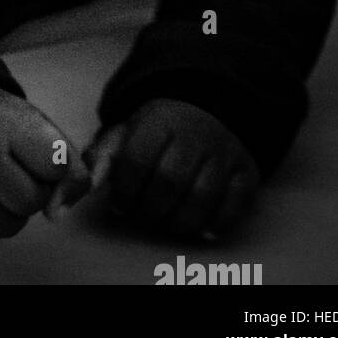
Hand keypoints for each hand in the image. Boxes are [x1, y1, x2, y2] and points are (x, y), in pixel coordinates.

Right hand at [0, 84, 90, 249]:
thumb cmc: (9, 127)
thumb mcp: (44, 131)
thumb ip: (70, 172)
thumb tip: (55, 216)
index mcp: (4, 120)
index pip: (55, 166)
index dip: (53, 166)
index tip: (33, 148)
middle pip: (31, 202)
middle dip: (31, 192)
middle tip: (11, 166)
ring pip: (8, 227)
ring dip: (8, 211)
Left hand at [85, 98, 258, 237]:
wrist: (206, 110)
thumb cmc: (158, 131)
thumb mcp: (126, 132)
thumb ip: (103, 155)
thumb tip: (91, 183)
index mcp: (159, 119)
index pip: (136, 160)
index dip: (124, 190)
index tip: (120, 205)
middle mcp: (195, 132)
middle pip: (169, 182)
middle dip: (151, 208)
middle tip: (144, 215)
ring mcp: (224, 151)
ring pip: (202, 197)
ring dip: (180, 221)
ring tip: (167, 221)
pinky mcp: (246, 170)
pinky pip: (235, 204)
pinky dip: (216, 223)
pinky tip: (201, 228)